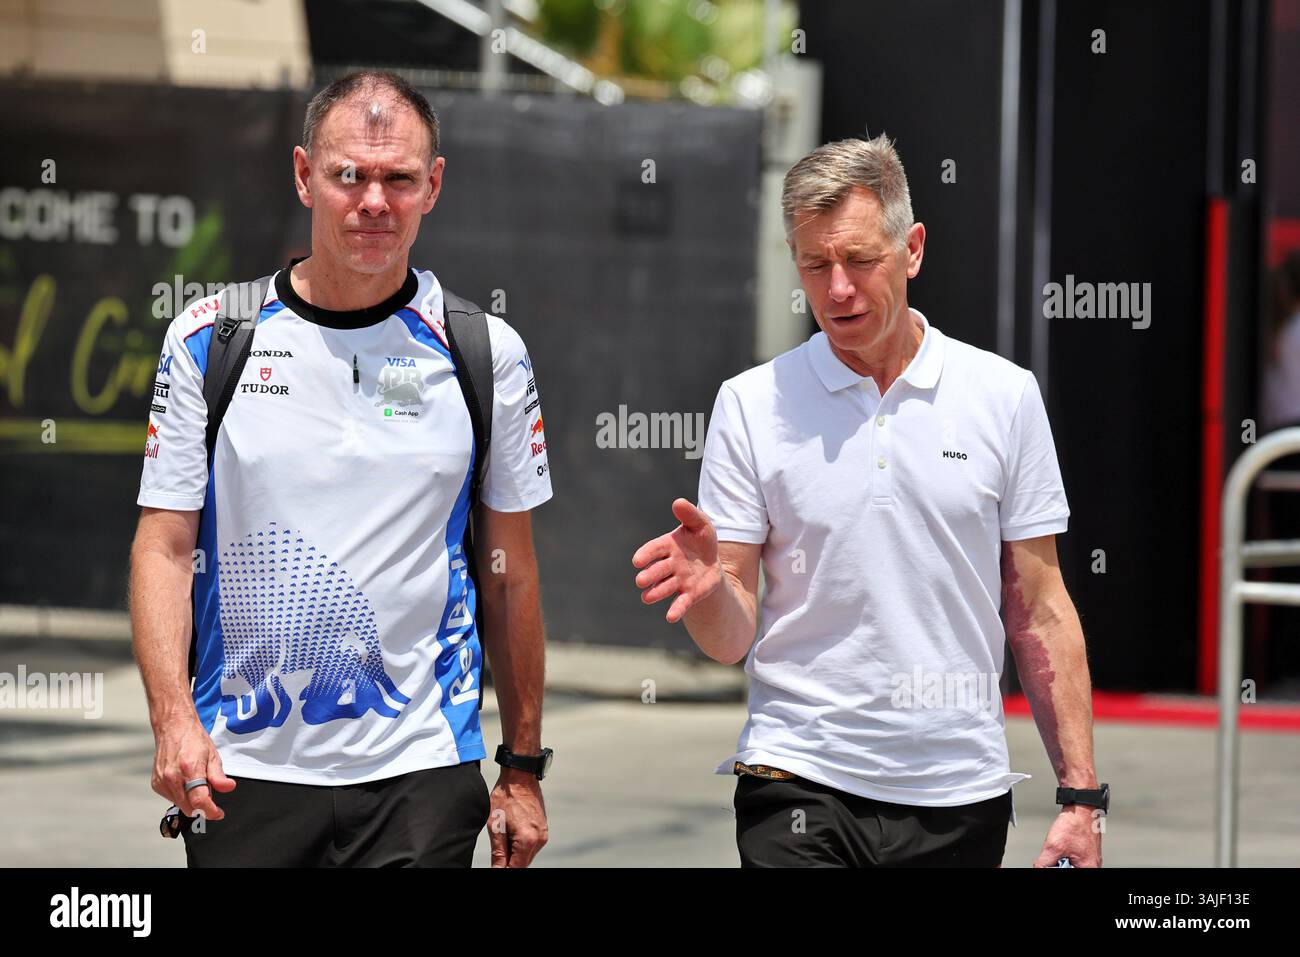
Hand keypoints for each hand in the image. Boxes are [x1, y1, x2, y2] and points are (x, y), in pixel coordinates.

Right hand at [151, 716, 235, 821]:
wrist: (173, 727)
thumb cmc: (194, 740)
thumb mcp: (213, 755)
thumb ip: (219, 776)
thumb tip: (229, 788)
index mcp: (189, 769)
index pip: (199, 800)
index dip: (211, 811)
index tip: (219, 813)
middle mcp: (172, 777)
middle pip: (189, 807)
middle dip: (203, 808)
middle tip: (211, 798)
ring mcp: (162, 781)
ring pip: (180, 805)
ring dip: (192, 802)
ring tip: (198, 783)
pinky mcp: (156, 783)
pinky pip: (172, 798)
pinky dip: (182, 796)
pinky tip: (186, 783)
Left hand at [487, 767, 547, 867]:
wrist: (520, 778)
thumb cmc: (505, 798)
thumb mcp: (496, 826)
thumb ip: (498, 853)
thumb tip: (498, 870)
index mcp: (527, 841)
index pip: (516, 869)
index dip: (504, 870)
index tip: (496, 866)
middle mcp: (539, 840)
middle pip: (523, 864)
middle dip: (509, 862)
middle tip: (497, 851)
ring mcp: (543, 835)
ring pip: (527, 856)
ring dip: (515, 854)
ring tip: (504, 836)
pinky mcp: (543, 830)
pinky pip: (532, 846)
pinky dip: (521, 845)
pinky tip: (512, 832)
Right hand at [632, 498, 722, 622]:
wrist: (712, 562)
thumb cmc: (701, 541)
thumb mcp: (701, 524)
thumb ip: (690, 514)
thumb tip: (678, 502)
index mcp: (668, 546)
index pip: (654, 549)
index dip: (646, 555)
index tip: (637, 561)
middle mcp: (670, 565)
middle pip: (657, 570)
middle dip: (649, 575)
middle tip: (640, 581)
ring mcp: (678, 581)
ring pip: (665, 588)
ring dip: (656, 593)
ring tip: (647, 598)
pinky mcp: (688, 594)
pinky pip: (681, 603)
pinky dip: (675, 610)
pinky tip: (670, 618)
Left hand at [1033, 804, 1102, 866]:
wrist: (1081, 808)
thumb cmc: (1074, 824)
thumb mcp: (1053, 846)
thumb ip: (1044, 862)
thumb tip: (1039, 868)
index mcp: (1088, 868)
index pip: (1066, 873)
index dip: (1056, 867)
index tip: (1052, 861)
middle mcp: (1092, 865)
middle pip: (1069, 869)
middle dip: (1058, 863)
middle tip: (1056, 852)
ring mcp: (1090, 857)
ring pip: (1069, 863)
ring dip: (1061, 857)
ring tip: (1060, 846)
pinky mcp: (1086, 851)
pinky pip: (1072, 857)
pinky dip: (1065, 852)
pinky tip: (1063, 844)